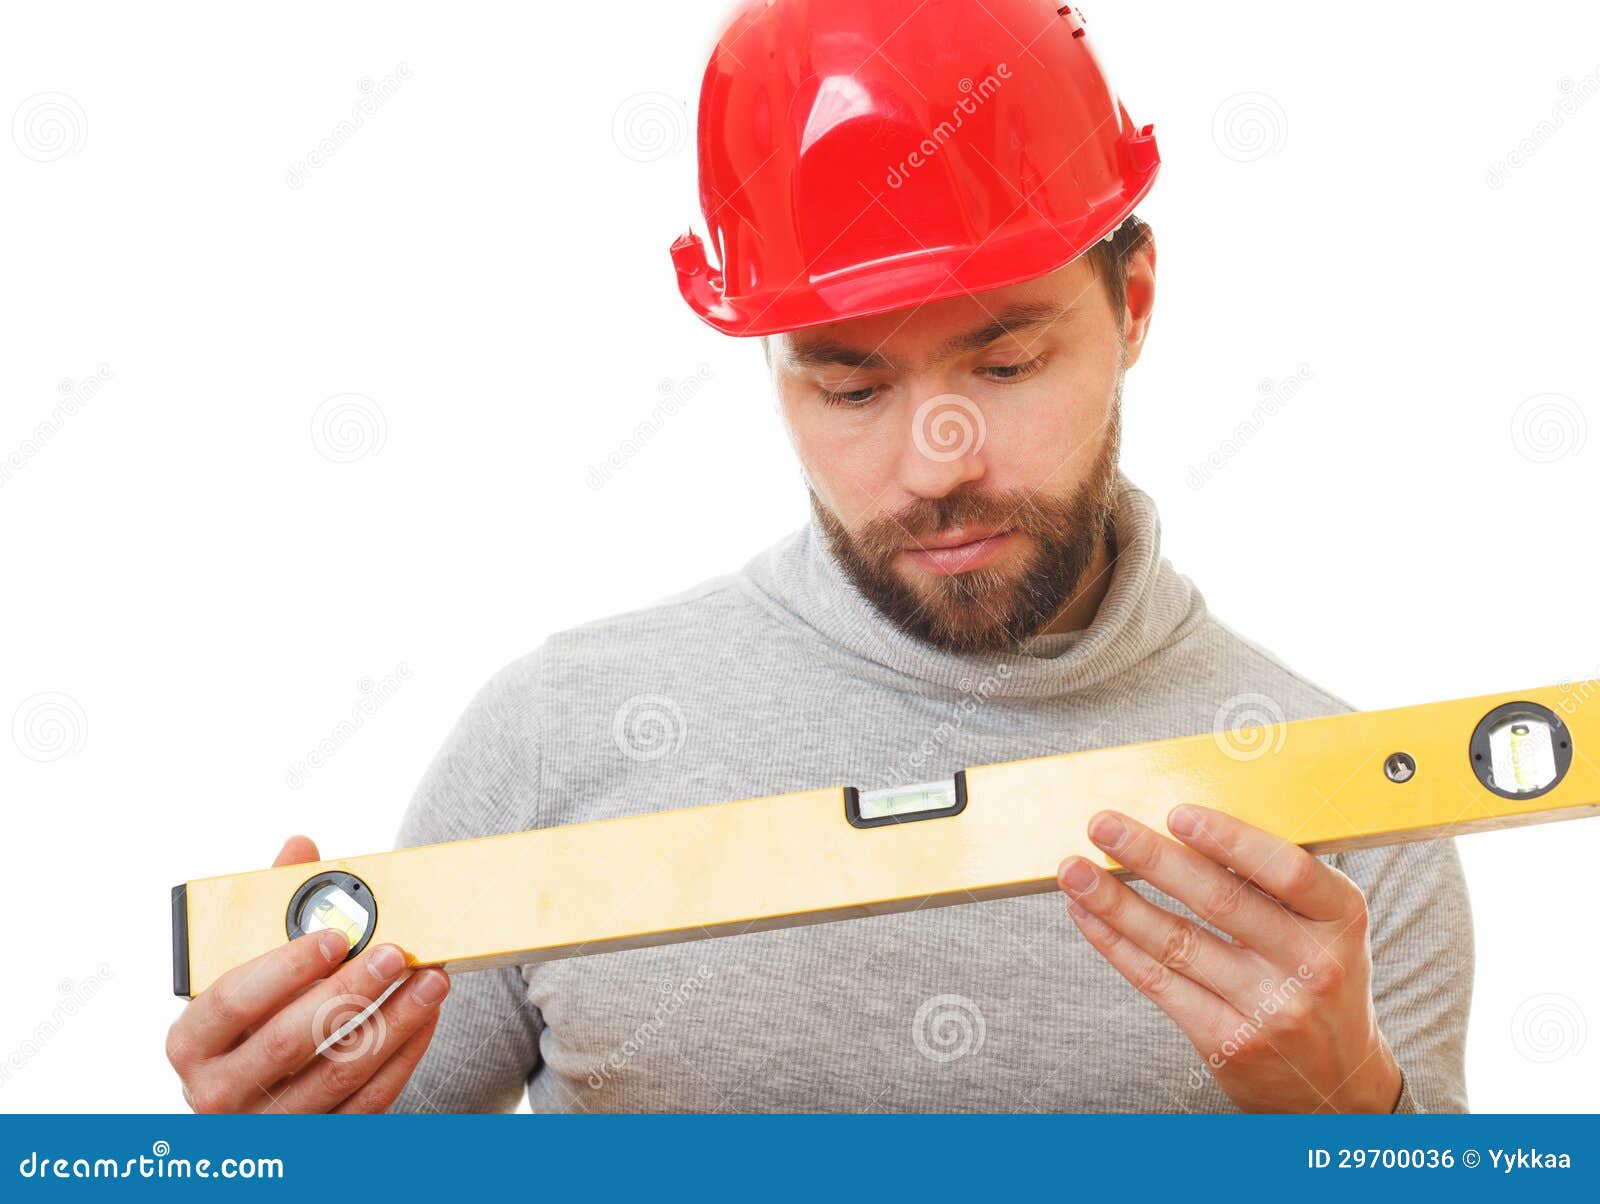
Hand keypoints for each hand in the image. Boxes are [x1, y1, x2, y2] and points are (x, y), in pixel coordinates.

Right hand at [166, 836, 448, 1112]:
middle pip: (287, 1041)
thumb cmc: (251, 1021)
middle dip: (350, 993)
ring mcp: (266, 1125)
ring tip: (430, 981)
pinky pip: (366, 1105)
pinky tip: (425, 1019)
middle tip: (395, 954)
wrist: (254, 1095)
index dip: (285, 967)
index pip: (231, 1001)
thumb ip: (269, 908)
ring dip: (392, 1024)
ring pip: (336, 1075)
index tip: (335, 936)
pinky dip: (402, 1058)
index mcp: (192, 1042)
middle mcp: (217, 1092)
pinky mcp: (314, 1145)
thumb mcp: (244, 968)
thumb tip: (301, 847)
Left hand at [1056, 805, 1400, 1112]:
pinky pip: (1159, 982)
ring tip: (1074, 870)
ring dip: (1116, 901)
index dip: (1230, 839)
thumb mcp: (1326, 925)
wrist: (1336, 1081)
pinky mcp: (1228, 1042)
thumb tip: (1186, 821)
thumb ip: (1276, 880)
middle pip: (1219, 901)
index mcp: (1342, 918)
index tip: (1177, 814)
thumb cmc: (1319, 977)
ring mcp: (1269, 1008)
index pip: (1287, 871)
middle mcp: (1313, 965)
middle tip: (1103, 824)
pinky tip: (1087, 915)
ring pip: (1176, 942)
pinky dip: (1115, 944)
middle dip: (1151, 857)